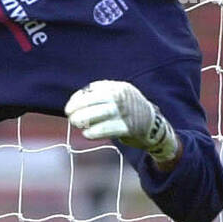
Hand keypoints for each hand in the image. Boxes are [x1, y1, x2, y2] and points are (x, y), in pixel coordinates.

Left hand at [64, 79, 180, 163]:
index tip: (69, 107)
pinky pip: (110, 128)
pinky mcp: (130, 127)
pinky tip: (87, 134)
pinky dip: (96, 131)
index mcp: (119, 87)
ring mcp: (128, 111)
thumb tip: (75, 104)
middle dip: (79, 108)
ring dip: (85, 119)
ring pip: (103, 112)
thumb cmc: (127, 111)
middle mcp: (124, 97)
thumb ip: (99, 97)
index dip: (78, 98)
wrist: (153, 124)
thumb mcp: (117, 98)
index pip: (94, 89)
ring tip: (76, 124)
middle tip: (70, 117)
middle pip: (97, 99)